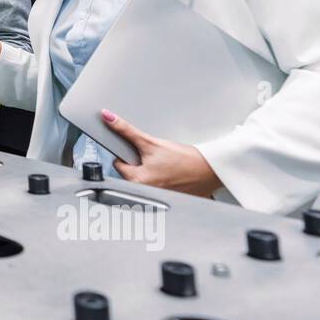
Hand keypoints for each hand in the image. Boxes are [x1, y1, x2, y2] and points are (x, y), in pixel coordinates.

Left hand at [104, 110, 221, 197]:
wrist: (211, 169)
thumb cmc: (185, 159)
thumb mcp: (151, 142)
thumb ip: (126, 130)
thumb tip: (108, 118)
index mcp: (135, 181)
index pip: (118, 163)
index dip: (128, 153)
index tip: (140, 151)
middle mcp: (143, 193)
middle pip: (131, 172)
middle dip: (140, 163)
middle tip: (157, 158)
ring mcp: (155, 198)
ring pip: (144, 179)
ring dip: (151, 171)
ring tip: (166, 165)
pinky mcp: (168, 200)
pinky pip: (158, 187)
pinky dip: (162, 180)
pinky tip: (172, 174)